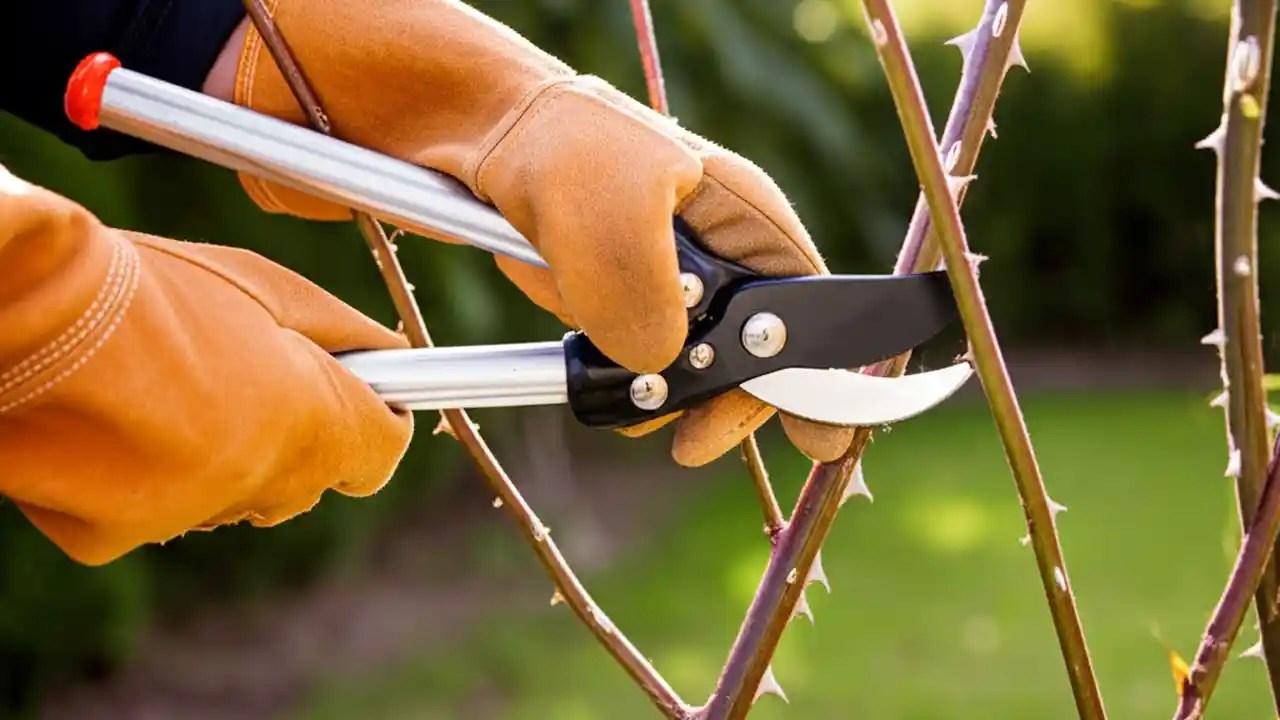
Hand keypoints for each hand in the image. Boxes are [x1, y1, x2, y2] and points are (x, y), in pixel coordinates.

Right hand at [0, 166, 410, 564]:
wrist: (19, 322)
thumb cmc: (150, 290)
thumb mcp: (265, 289)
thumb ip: (341, 332)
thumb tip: (389, 353)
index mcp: (316, 424)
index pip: (383, 449)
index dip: (377, 415)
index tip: (364, 390)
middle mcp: (263, 486)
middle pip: (306, 474)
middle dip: (293, 429)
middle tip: (244, 370)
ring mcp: (190, 517)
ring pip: (230, 492)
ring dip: (218, 451)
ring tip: (166, 383)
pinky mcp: (116, 537)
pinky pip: (156, 509)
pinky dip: (145, 474)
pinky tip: (112, 420)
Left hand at [227, 0, 853, 465]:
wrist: (461, 133)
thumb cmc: (548, 144)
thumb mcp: (609, 206)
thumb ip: (646, 291)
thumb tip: (656, 366)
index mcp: (740, 216)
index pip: (806, 306)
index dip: (815, 374)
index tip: (814, 439)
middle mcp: (710, 251)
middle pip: (746, 353)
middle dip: (713, 397)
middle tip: (683, 440)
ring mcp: (657, 276)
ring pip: (678, 366)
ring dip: (644, 386)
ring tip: (608, 378)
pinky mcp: (607, 294)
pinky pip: (620, 357)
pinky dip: (598, 369)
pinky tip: (575, 347)